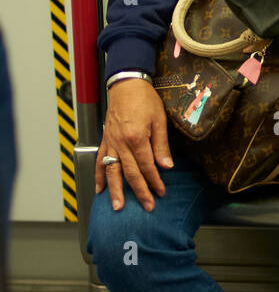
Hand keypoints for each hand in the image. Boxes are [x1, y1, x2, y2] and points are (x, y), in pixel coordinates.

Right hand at [95, 80, 173, 211]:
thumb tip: (166, 167)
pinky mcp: (105, 140)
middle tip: (146, 206)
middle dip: (139, 192)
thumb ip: (161, 145)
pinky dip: (99, 176)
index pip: (147, 166)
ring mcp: (111, 142)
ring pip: (112, 171)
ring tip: (118, 206)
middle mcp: (121, 143)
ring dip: (115, 190)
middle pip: (130, 173)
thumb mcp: (159, 120)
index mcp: (137, 138)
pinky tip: (100, 188)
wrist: (126, 84)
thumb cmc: (144, 99)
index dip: (154, 181)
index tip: (160, 193)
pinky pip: (100, 161)